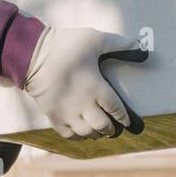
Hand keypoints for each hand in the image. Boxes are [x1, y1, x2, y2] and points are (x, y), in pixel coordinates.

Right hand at [22, 26, 148, 139]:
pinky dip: (78, 137)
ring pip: (87, 132)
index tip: (128, 122)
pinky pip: (68, 134)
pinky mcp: (53, 115)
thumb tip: (143, 46)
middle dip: (111, 128)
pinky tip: (82, 132)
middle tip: (114, 127)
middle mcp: (83, 104)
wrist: (33, 54)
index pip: (116, 109)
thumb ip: (119, 43)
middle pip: (102, 125)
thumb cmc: (66, 46)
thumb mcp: (95, 39)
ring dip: (96, 133)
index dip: (124, 118)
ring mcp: (67, 112)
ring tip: (100, 130)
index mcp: (96, 87)